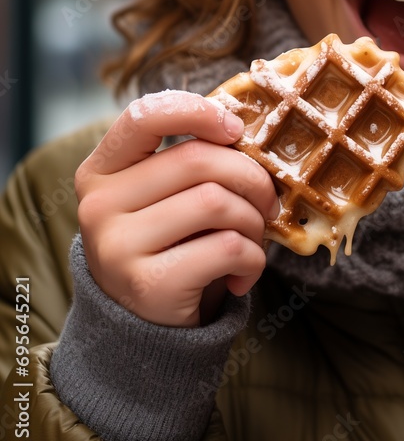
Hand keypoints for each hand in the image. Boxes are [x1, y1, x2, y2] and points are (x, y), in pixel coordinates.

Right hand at [75, 91, 277, 327]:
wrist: (143, 328)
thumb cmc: (168, 245)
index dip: (198, 111)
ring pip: (217, 202)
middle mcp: (99, 206)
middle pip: (198, 159)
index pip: (143, 116)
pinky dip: (253, 259)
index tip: (236, 129)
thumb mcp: (162, 197)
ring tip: (251, 240)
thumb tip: (249, 133)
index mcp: (101, 171)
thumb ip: (190, 162)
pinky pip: (228, 247)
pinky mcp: (149, 285)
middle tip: (268, 202)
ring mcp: (118, 247)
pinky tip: (242, 274)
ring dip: (254, 221)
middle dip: (251, 178)